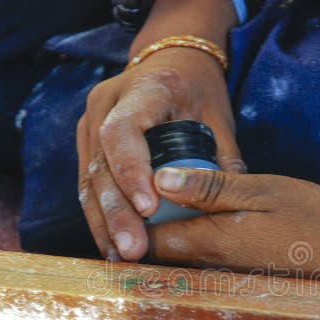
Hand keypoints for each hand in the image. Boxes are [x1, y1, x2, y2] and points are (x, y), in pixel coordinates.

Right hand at [77, 47, 244, 260]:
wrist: (170, 62)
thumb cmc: (199, 91)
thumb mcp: (218, 118)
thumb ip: (223, 161)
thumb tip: (231, 212)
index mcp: (142, 90)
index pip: (123, 132)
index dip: (132, 172)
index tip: (149, 209)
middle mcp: (106, 104)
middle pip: (101, 164)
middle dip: (116, 213)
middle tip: (132, 250)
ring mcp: (90, 123)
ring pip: (88, 180)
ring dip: (104, 222)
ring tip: (120, 256)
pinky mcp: (88, 143)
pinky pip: (88, 185)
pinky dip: (100, 217)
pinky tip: (111, 245)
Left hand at [147, 168, 319, 287]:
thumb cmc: (315, 221)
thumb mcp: (262, 190)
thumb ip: (210, 188)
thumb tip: (159, 180)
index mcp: (211, 241)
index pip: (151, 237)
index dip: (134, 217)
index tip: (134, 189)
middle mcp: (212, 267)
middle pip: (163, 250)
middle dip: (150, 225)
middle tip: (150, 192)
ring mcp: (228, 278)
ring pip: (183, 258)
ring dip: (174, 233)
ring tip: (175, 202)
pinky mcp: (243, 280)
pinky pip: (205, 263)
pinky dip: (198, 242)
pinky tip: (212, 222)